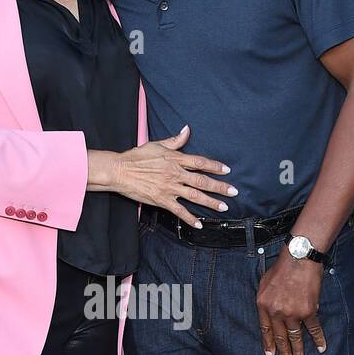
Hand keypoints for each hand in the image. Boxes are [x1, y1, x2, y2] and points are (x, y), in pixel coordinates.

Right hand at [88, 125, 236, 227]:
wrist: (119, 171)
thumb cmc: (136, 157)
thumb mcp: (157, 145)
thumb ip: (175, 140)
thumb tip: (187, 130)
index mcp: (175, 159)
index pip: (200, 162)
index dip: (215, 166)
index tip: (227, 170)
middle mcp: (175, 174)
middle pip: (202, 181)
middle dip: (220, 187)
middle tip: (234, 192)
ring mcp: (169, 188)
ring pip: (195, 196)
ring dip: (211, 202)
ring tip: (224, 207)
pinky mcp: (161, 200)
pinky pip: (179, 211)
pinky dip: (190, 218)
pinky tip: (199, 224)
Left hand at [256, 249, 327, 354]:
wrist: (299, 258)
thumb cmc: (281, 267)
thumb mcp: (264, 283)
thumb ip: (266, 300)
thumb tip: (270, 312)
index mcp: (263, 306)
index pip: (265, 330)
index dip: (268, 344)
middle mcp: (277, 312)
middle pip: (280, 337)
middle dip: (284, 354)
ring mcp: (292, 313)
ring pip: (295, 337)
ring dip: (298, 352)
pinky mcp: (308, 310)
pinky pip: (313, 329)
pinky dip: (318, 339)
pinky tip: (320, 348)